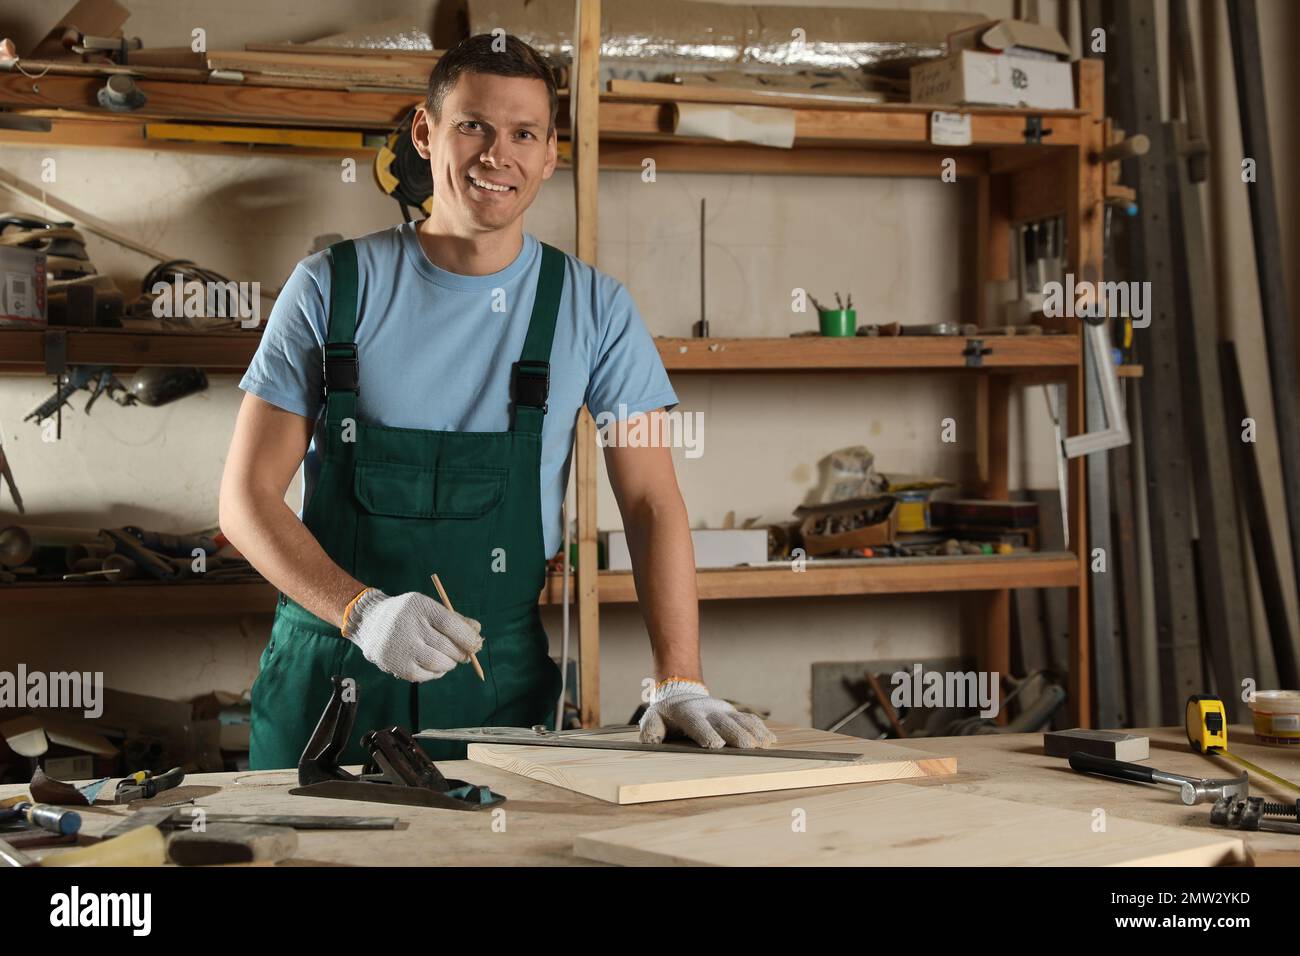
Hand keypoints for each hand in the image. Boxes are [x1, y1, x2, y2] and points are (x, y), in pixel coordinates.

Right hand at [343, 589, 481, 680]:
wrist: (369, 621)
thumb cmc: (408, 614)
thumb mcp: (428, 607)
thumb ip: (454, 619)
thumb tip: (478, 632)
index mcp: (419, 606)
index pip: (450, 624)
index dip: (468, 636)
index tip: (477, 644)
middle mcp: (408, 626)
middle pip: (445, 646)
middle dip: (461, 653)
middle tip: (466, 655)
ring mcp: (400, 647)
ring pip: (437, 663)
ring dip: (449, 664)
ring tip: (449, 660)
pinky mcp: (395, 665)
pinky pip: (423, 675)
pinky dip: (435, 673)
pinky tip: (435, 667)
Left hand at [639, 678, 776, 749]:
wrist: (681, 694)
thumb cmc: (665, 715)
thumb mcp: (652, 718)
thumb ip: (650, 729)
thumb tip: (650, 740)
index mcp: (687, 713)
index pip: (696, 723)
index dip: (705, 733)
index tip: (715, 744)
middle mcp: (708, 710)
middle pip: (724, 723)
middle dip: (736, 734)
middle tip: (748, 747)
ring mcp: (723, 710)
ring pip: (740, 720)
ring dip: (753, 732)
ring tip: (765, 744)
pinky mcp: (732, 713)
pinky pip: (748, 719)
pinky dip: (760, 728)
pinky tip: (770, 739)